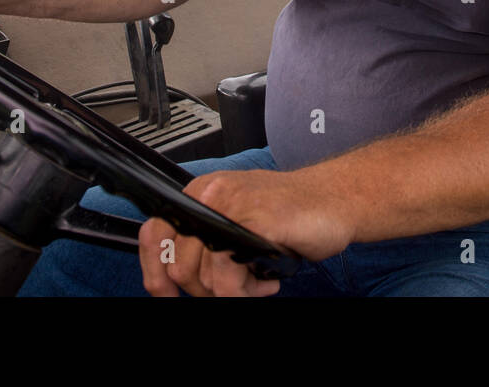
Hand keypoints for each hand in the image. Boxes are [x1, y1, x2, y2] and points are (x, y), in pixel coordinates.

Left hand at [137, 168, 354, 296]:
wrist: (334, 199)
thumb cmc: (289, 213)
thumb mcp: (237, 221)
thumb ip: (206, 239)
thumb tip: (171, 275)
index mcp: (202, 192)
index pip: (154, 235)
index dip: (156, 274)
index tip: (167, 295)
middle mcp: (211, 194)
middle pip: (178, 265)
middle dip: (203, 291)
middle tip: (232, 290)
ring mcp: (233, 206)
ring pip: (202, 276)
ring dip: (230, 294)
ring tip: (255, 284)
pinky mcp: (255, 221)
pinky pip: (228, 277)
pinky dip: (245, 293)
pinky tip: (266, 282)